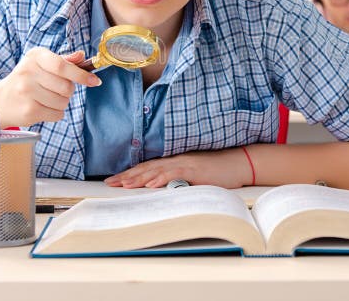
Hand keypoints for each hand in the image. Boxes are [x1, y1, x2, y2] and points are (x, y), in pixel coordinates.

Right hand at [0, 47, 100, 127]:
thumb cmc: (26, 80)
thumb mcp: (41, 64)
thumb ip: (63, 60)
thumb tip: (81, 56)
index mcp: (35, 56)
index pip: (63, 66)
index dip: (81, 75)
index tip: (95, 81)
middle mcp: (28, 72)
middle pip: (67, 87)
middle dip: (68, 91)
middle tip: (55, 90)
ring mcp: (27, 92)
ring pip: (64, 102)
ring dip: (61, 103)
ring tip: (45, 98)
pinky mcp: (29, 110)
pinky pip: (57, 114)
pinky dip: (55, 113)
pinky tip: (42, 107)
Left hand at [104, 148, 252, 188]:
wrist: (239, 162)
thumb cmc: (219, 171)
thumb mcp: (195, 175)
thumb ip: (179, 180)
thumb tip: (162, 189)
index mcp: (175, 161)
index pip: (148, 167)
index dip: (130, 173)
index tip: (115, 180)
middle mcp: (177, 160)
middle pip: (147, 168)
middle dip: (127, 176)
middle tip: (109, 183)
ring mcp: (185, 163)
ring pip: (156, 170)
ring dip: (138, 178)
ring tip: (123, 185)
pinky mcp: (194, 169)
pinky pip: (174, 174)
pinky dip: (161, 179)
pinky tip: (149, 184)